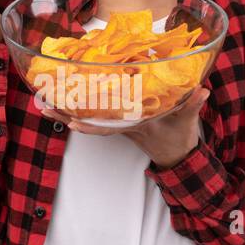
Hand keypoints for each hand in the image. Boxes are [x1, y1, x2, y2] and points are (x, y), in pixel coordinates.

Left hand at [37, 86, 210, 168]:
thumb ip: (193, 105)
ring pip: (89, 117)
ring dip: (66, 110)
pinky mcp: (120, 120)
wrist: (177, 154)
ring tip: (43, 102)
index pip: (111, 126)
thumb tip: (201, 90)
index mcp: (136, 124)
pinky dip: (79, 107)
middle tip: (44, 105)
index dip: (91, 125)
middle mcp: (123, 124)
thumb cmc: (179, 138)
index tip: (72, 124)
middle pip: (91, 120)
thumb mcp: (187, 122)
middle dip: (67, 113)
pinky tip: (64, 100)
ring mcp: (119, 122)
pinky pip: (96, 114)